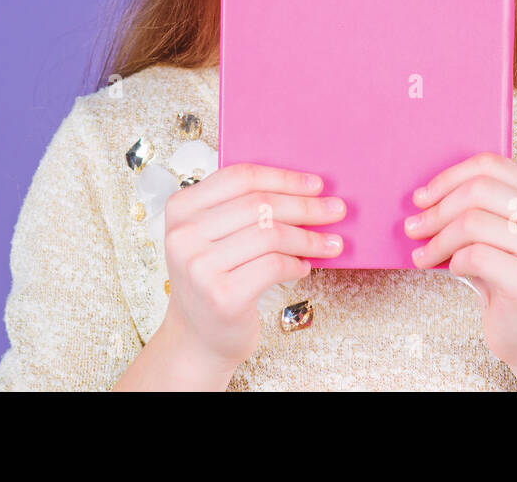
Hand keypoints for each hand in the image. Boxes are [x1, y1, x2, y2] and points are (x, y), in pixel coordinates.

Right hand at [158, 163, 346, 376]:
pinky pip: (273, 266)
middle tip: (335, 210)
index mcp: (181, 207)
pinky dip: (296, 264)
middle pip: (259, 205)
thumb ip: (242, 208)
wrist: (197, 338)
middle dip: (305, 206)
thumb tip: (307, 189)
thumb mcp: (213, 236)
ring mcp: (200, 266)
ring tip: (331, 244)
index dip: (283, 178)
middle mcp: (184, 234)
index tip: (316, 184)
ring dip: (309, 238)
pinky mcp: (221, 295)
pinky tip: (304, 267)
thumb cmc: (214, 280)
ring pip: (270, 235)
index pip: (240, 178)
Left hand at [403, 152, 516, 373]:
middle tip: (414, 227)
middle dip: (437, 209)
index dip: (448, 178)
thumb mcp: (500, 231)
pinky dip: (454, 262)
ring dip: (438, 240)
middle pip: (478, 190)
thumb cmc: (510, 274)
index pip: (490, 165)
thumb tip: (424, 195)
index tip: (422, 198)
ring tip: (423, 254)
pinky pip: (474, 257)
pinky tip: (453, 270)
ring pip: (472, 223)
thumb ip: (477, 205)